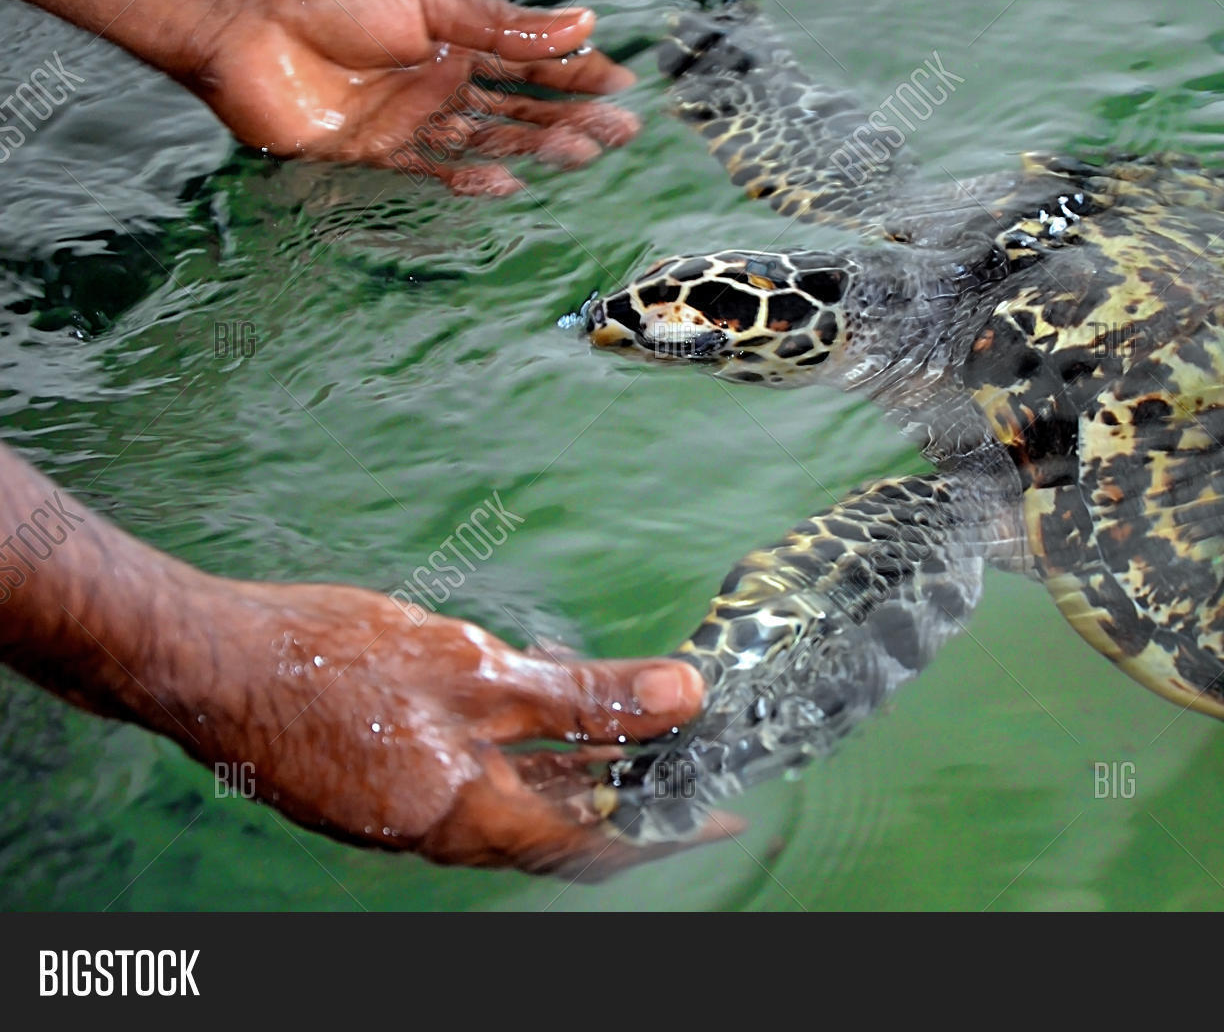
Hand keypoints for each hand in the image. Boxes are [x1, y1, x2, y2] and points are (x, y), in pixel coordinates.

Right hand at [180, 578, 727, 875]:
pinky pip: (479, 776)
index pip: (598, 847)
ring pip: (521, 798)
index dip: (667, 834)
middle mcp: (448, 831)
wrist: (214, 665)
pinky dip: (525, 748)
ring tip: (630, 721)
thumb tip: (682, 697)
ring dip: (581, 766)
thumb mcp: (479, 671)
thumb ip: (583, 695)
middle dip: (633, 790)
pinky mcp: (391, 780)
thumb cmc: (335, 666)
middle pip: (565, 825)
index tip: (722, 814)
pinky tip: (540, 698)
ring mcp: (414, 808)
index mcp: (475, 818)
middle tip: (690, 752)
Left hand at [190, 0, 641, 194]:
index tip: (621, 88)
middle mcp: (436, 76)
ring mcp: (408, 117)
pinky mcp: (376, 151)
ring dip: (535, 149)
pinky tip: (510, 184)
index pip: (528, 60)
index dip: (576, 74)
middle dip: (570, 118)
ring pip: (486, 140)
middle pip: (516, 107)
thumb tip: (582, 21)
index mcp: (451, 33)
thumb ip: (503, 24)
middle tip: (619, 134)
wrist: (242, 20)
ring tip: (581, 155)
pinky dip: (471, 180)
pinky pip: (433, 171)